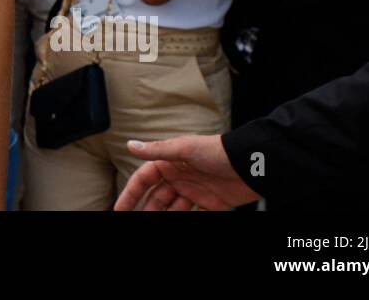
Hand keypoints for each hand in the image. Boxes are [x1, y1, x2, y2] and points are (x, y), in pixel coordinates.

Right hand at [114, 135, 259, 210]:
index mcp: (169, 163)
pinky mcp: (210, 203)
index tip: (119, 208)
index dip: (130, 193)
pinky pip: (193, 215)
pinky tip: (177, 223)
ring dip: (162, 216)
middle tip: (135, 219)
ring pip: (172, 208)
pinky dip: (184, 220)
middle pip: (156, 197)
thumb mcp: (184, 148)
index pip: (143, 179)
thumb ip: (157, 150)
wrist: (249, 164)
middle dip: (145, 209)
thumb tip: (130, 145)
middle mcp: (179, 177)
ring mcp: (193, 191)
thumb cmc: (217, 151)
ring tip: (153, 223)